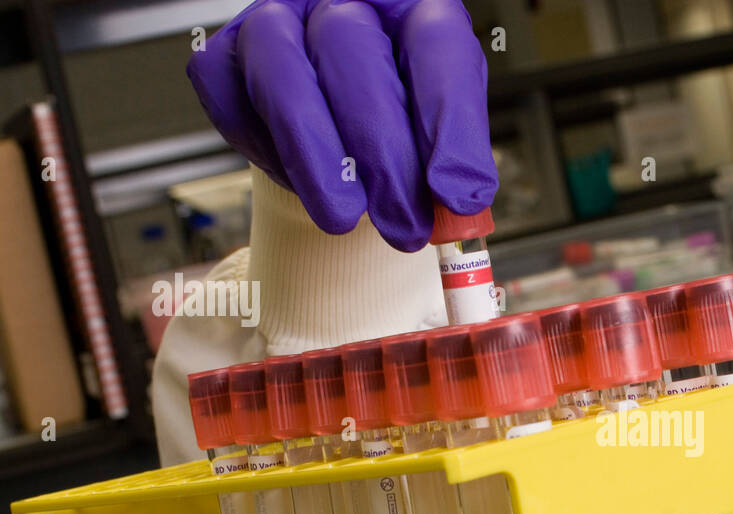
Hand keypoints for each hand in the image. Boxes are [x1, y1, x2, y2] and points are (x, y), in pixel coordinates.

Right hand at [186, 0, 496, 250]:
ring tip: (342, 219)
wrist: (339, 122)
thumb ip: (452, 165)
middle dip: (384, 155)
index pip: (436, 43)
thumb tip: (459, 209)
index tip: (457, 195)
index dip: (449, 124)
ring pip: (282, 70)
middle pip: (354, 52)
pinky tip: (298, 183)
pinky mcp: (227, 52)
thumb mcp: (439, 134)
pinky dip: (264, 149)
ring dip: (316, 158)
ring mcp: (277, 17)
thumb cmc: (399, 118)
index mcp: (410, 6)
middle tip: (405, 226)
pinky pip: (231, 96)